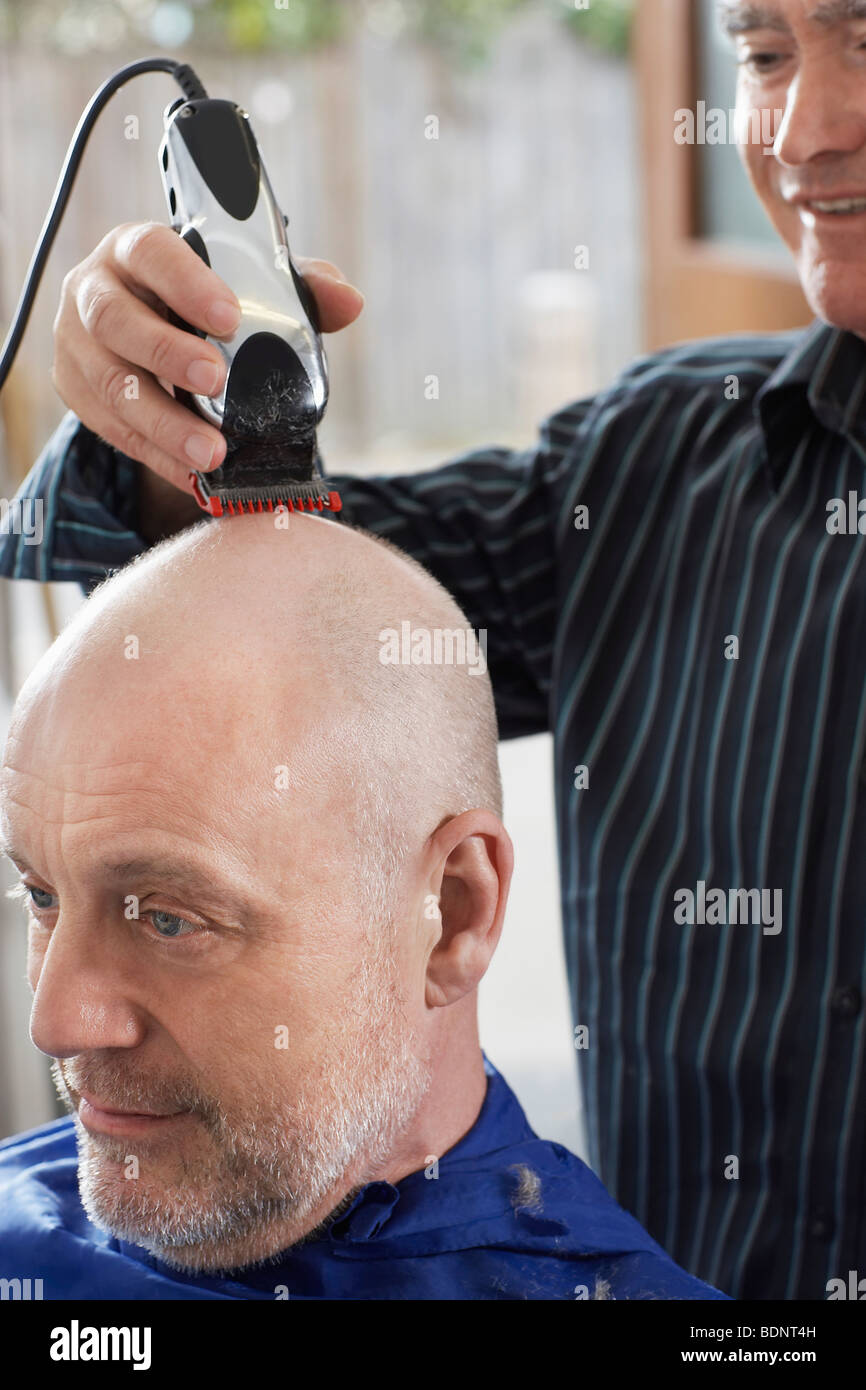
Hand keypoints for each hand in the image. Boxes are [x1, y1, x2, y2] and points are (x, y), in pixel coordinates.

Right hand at [51, 220, 364, 495]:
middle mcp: (93, 291)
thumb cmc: (203, 301)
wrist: (151, 335)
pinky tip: (194, 474)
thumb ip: (299, 288)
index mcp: (135, 250)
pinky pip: (114, 432)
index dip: (186, 283)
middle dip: (167, 354)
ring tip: (212, 453)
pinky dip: (158, 457)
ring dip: (164, 424)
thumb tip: (349, 302)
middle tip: (217, 381)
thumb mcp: (249, 286)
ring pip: (112, 386)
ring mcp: (77, 345)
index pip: (151, 253)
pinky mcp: (78, 393)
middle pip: (116, 321)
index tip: (229, 316)